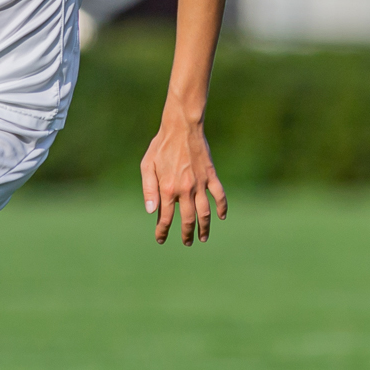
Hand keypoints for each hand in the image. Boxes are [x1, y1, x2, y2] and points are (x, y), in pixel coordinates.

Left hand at [140, 107, 226, 245]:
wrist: (182, 127)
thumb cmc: (161, 145)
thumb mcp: (147, 165)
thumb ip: (148, 189)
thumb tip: (150, 211)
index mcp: (168, 188)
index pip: (165, 218)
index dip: (162, 231)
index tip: (161, 239)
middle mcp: (185, 189)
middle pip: (187, 220)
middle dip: (186, 234)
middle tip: (186, 242)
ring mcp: (200, 183)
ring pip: (205, 212)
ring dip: (205, 228)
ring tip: (203, 238)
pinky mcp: (211, 175)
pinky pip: (219, 195)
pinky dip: (222, 207)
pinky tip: (221, 217)